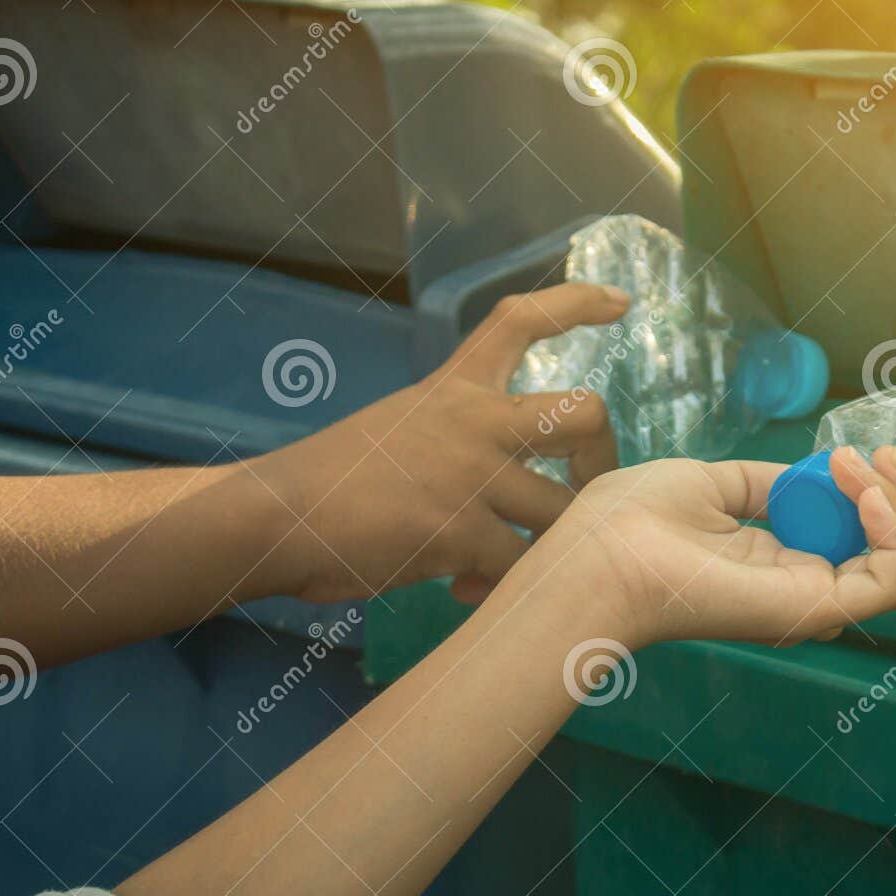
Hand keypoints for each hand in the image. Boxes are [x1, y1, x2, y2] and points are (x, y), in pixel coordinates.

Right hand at [252, 283, 629, 603]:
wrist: (274, 515)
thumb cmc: (331, 482)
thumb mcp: (400, 427)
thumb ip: (456, 439)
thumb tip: (501, 483)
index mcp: (455, 388)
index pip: (521, 320)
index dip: (577, 303)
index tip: (622, 302)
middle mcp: (473, 420)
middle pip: (586, 413)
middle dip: (606, 459)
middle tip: (586, 496)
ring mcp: (470, 474)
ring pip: (565, 511)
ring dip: (553, 548)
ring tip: (511, 569)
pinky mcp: (460, 531)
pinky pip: (521, 567)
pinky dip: (503, 589)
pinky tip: (463, 593)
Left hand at [532, 445, 895, 648]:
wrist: (603, 550)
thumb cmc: (635, 520)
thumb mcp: (714, 484)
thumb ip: (767, 485)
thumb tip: (808, 474)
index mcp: (783, 567)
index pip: (868, 546)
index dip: (879, 496)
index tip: (854, 453)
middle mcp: (806, 590)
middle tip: (878, 455)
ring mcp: (813, 603)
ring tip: (861, 467)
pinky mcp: (813, 607)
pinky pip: (891, 580)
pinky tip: (865, 491)